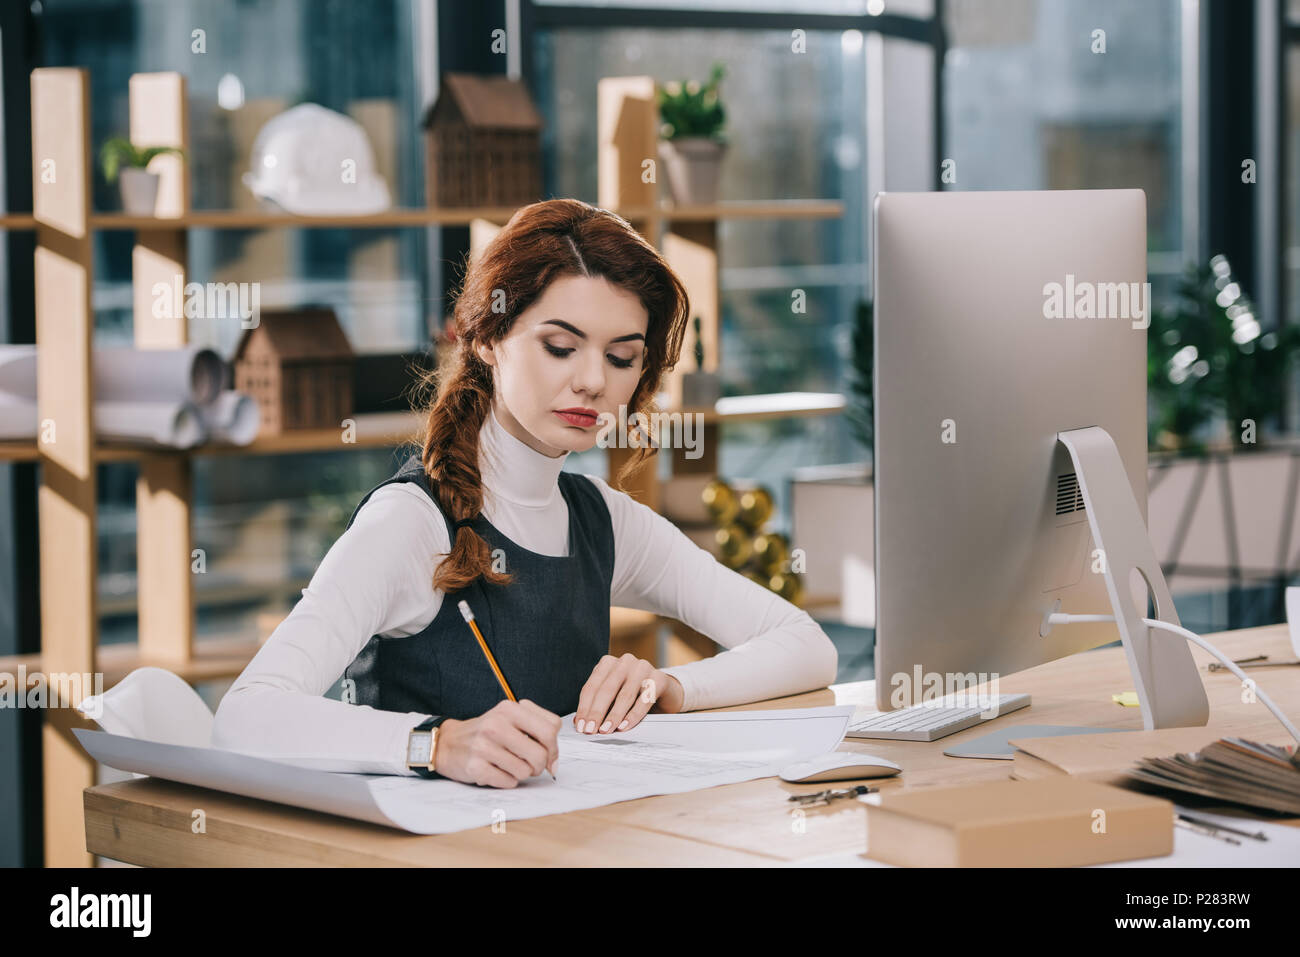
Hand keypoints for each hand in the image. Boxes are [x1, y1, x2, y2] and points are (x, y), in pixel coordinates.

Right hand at [433, 699, 560, 787]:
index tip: (548, 753)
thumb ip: (537, 732)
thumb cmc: (486, 733)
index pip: (551, 728)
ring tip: (509, 765)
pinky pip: (508, 782)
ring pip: (525, 771)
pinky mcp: (475, 766)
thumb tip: (554, 763)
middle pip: (540, 753)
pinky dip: (507, 781)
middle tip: (531, 766)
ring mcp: (484, 745)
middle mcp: (496, 724)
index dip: (554, 746)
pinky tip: (496, 771)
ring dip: (521, 773)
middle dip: (540, 765)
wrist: (448, 743)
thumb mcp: (509, 719)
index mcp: (509, 709)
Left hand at [573, 653, 684, 734]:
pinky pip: (644, 701)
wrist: (662, 688)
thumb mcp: (613, 695)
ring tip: (606, 730)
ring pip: (624, 696)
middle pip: (606, 690)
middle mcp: (625, 662)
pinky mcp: (658, 679)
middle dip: (596, 712)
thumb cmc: (632, 692)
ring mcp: (643, 668)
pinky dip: (632, 716)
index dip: (584, 708)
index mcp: (608, 663)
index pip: (592, 687)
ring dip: (613, 716)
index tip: (580, 726)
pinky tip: (624, 726)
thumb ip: (597, 705)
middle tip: (590, 730)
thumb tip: (579, 722)